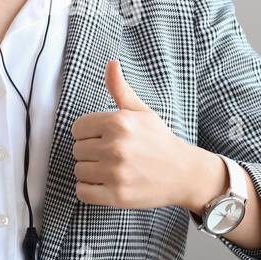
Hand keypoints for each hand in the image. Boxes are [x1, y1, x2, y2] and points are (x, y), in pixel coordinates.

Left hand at [71, 60, 202, 209]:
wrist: (184, 173)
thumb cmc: (159, 140)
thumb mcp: (141, 112)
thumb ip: (120, 89)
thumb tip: (110, 63)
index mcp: (118, 122)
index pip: (77, 128)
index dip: (88, 134)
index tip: (103, 138)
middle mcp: (115, 146)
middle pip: (77, 150)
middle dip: (90, 153)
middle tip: (112, 155)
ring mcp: (115, 173)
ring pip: (78, 171)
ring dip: (90, 172)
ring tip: (110, 169)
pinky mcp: (116, 196)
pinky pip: (82, 192)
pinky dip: (89, 190)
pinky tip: (105, 184)